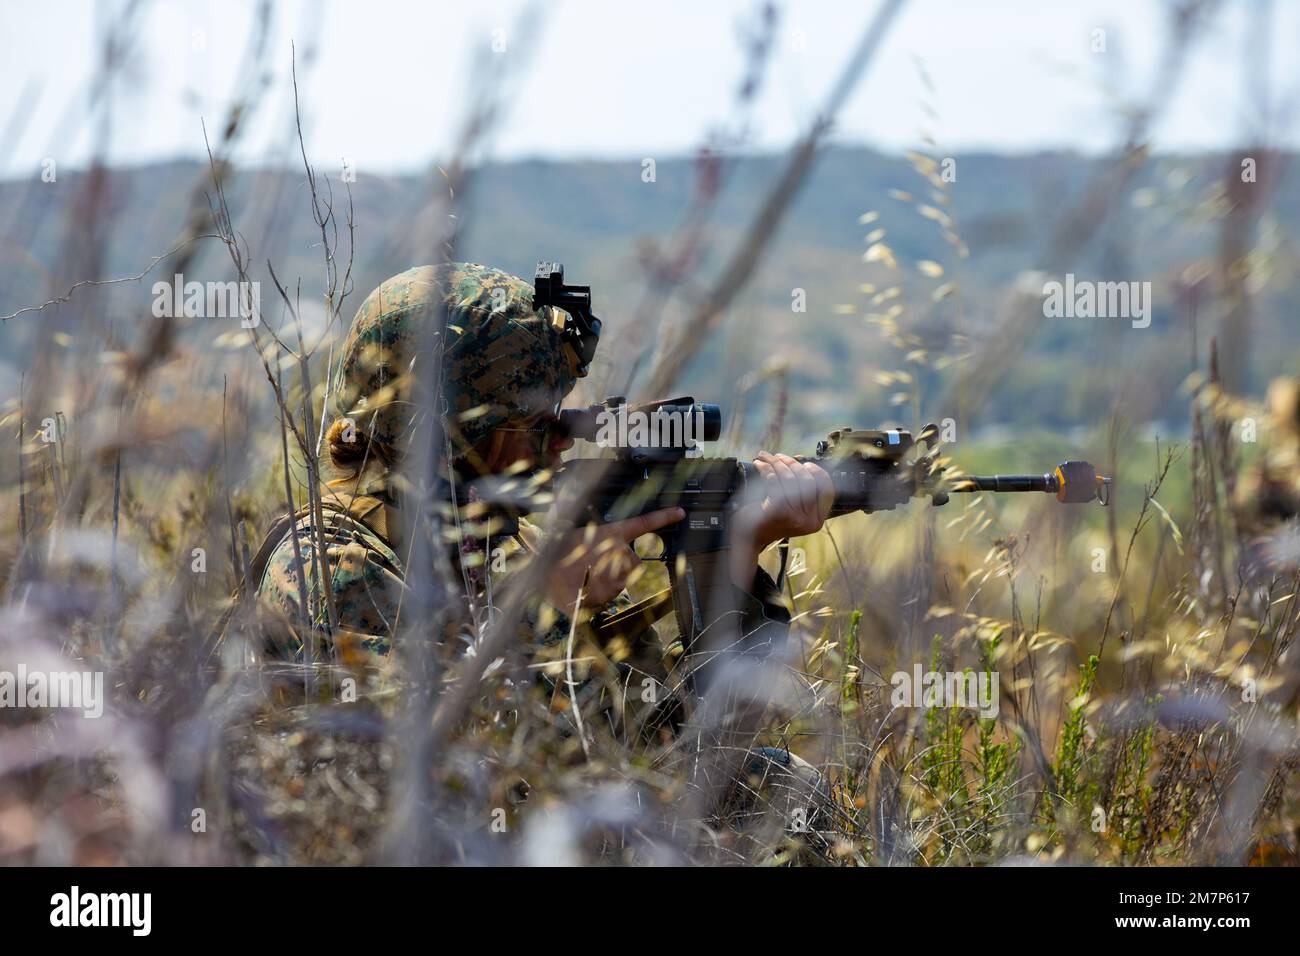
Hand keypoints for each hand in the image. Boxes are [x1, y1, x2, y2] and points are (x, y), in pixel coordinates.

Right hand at [544, 506, 684, 609]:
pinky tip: (585, 588)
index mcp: (610, 534)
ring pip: (623, 580)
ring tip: (586, 577)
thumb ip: (601, 539)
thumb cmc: (557, 553)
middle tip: (596, 566)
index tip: (680, 513)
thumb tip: (612, 545)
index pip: (643, 523)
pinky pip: (612, 594)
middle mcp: (617, 551)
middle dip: (619, 566)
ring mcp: (616, 572)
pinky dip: (600, 594)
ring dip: (609, 580)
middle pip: (633, 561)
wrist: (542, 573)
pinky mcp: (610, 592)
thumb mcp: (579, 535)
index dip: (663, 517)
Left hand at [730, 452, 833, 588]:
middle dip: (791, 464)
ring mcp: (795, 517)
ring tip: (765, 457)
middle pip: (807, 481)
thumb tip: (801, 461)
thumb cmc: (768, 519)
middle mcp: (809, 521)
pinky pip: (775, 482)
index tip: (804, 463)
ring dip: (776, 463)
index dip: (817, 472)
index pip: (827, 490)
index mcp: (817, 520)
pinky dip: (766, 469)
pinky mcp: (779, 511)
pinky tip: (760, 465)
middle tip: (777, 456)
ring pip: (790, 479)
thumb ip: (801, 491)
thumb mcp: (791, 508)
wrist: (748, 537)